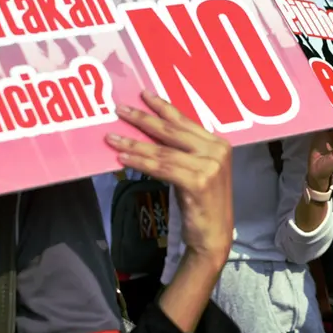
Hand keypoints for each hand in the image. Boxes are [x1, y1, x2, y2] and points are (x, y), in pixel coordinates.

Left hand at [107, 91, 232, 264]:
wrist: (213, 237)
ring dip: (134, 144)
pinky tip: (123, 158)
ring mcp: (209, 166)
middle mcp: (217, 150)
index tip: (143, 95)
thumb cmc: (202, 204)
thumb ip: (185, 151)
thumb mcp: (198, 171)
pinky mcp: (198, 182)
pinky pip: (161, 168)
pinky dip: (140, 162)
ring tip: (112, 138)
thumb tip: (152, 132)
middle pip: (171, 131)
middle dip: (143, 119)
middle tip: (120, 109)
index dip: (162, 107)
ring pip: (162, 151)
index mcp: (219, 143)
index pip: (185, 121)